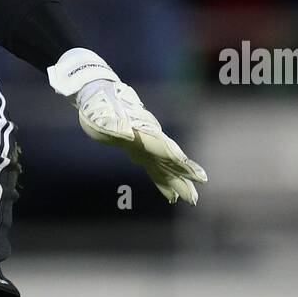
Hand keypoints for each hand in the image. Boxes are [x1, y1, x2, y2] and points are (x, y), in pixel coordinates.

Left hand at [47, 49, 207, 205]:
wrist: (98, 96)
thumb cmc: (99, 107)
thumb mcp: (103, 118)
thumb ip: (116, 126)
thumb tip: (127, 135)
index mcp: (145, 134)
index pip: (168, 152)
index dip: (183, 165)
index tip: (199, 177)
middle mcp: (150, 140)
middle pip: (172, 163)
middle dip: (184, 180)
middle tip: (194, 199)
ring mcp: (146, 146)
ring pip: (166, 168)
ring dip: (177, 184)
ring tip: (190, 200)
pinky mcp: (139, 151)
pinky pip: (155, 169)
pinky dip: (163, 182)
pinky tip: (170, 196)